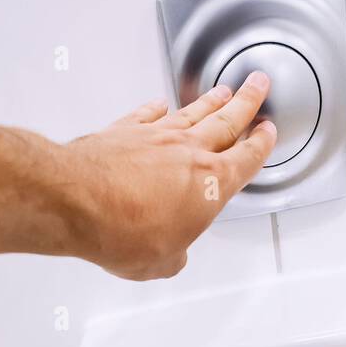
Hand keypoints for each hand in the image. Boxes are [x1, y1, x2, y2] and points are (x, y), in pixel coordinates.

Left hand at [60, 72, 275, 278]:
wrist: (77, 201)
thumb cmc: (124, 231)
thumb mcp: (162, 262)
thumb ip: (175, 253)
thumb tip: (172, 252)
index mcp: (212, 184)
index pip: (246, 158)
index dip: (261, 144)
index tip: (268, 131)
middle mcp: (190, 152)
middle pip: (227, 121)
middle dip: (247, 103)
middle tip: (258, 85)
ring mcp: (156, 137)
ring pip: (192, 113)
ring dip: (211, 102)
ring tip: (223, 91)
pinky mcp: (124, 131)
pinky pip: (147, 114)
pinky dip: (156, 108)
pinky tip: (160, 104)